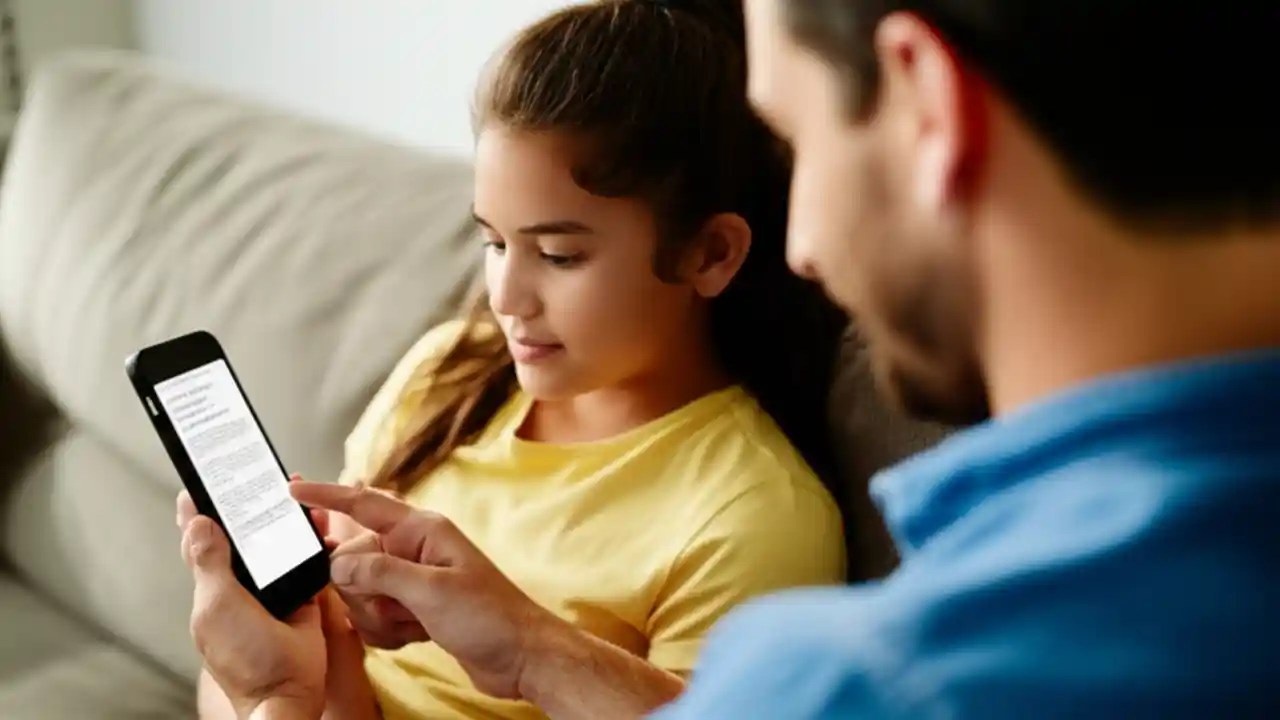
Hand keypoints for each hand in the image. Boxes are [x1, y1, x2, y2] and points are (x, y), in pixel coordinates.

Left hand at [177, 492, 326, 719]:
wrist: (288, 693)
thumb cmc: (246, 657)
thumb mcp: (218, 606)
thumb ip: (210, 564)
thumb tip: (198, 523)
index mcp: (213, 588)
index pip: (200, 542)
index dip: (198, 513)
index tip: (198, 483)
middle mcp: (241, 587)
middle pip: (243, 538)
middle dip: (249, 507)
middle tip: (255, 477)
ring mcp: (272, 592)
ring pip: (276, 546)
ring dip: (285, 520)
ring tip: (292, 493)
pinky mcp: (303, 596)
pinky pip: (307, 563)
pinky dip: (314, 542)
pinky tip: (320, 525)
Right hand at [292, 482, 555, 699]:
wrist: (522, 658)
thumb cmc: (491, 617)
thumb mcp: (431, 591)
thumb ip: (379, 571)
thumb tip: (338, 562)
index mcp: (422, 531)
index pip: (365, 506)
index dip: (327, 497)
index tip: (293, 489)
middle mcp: (414, 550)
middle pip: (354, 562)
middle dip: (364, 593)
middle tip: (398, 608)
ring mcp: (413, 582)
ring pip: (362, 595)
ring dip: (380, 618)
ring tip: (416, 624)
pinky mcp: (414, 610)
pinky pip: (375, 618)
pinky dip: (389, 633)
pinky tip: (418, 636)